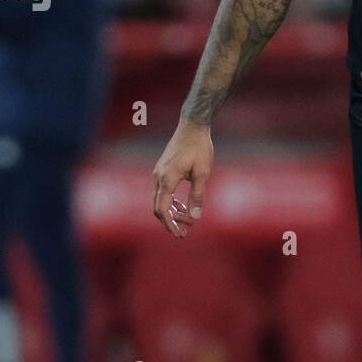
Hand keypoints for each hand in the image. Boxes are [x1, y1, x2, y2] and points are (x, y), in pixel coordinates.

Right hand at [152, 118, 214, 237]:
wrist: (192, 126)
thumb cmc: (199, 147)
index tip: (179, 235)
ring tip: (188, 222)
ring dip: (172, 213)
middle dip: (171, 222)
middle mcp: (158, 177)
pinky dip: (171, 203)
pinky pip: (162, 192)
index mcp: (167, 179)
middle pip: (158, 208)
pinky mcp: (162, 171)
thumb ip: (198, 195)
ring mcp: (158, 174)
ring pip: (160, 201)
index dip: (170, 225)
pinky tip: (183, 208)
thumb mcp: (203, 172)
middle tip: (185, 232)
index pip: (163, 209)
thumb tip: (196, 217)